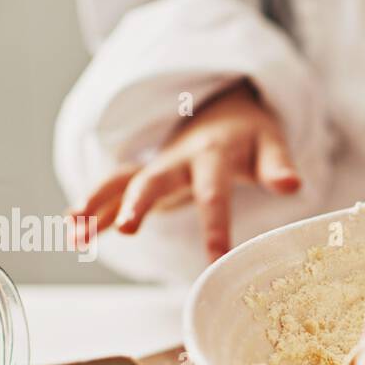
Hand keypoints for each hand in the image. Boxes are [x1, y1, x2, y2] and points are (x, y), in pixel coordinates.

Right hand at [68, 81, 299, 260]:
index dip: (215, 225)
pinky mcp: (145, 174)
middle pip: (154, 180)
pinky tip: (71, 229)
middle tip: (128, 230)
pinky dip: (94, 207)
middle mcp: (178, 159)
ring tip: (74, 233)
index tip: (218, 258)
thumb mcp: (271, 144)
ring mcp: (157, 165)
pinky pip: (114, 189)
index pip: (214, 192)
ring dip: (98, 205)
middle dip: (138, 204)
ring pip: (121, 183)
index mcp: (213, 154)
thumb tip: (293, 185)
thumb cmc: (252, 134)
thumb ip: (278, 165)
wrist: (225, 106)